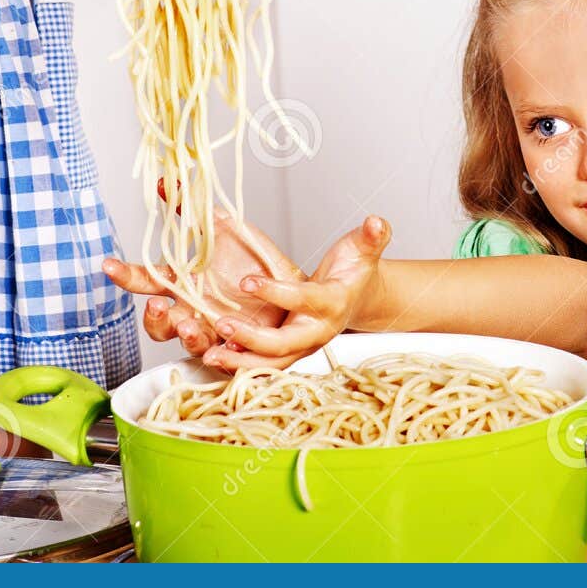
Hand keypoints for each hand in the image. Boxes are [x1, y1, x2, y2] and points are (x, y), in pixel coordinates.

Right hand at [102, 185, 301, 352]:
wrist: (293, 287)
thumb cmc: (255, 262)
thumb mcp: (226, 229)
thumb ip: (195, 211)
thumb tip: (166, 183)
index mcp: (185, 285)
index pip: (147, 282)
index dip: (126, 275)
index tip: (109, 265)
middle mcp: (194, 311)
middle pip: (160, 324)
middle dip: (154, 318)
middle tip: (159, 304)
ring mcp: (215, 332)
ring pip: (189, 344)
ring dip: (185, 336)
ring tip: (190, 325)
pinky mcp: (240, 348)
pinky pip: (226, 360)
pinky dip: (222, 357)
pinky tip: (224, 347)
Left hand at [203, 215, 390, 371]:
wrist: (358, 300)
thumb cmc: (354, 273)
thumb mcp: (362, 250)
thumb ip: (370, 237)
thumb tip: (376, 222)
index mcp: (333, 304)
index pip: (304, 300)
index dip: (277, 292)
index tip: (247, 281)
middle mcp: (317, 332)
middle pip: (284, 344)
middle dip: (252, 338)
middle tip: (222, 324)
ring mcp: (302, 347)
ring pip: (271, 364)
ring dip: (240, 361)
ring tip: (210, 354)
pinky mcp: (289, 354)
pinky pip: (263, 365)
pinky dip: (240, 365)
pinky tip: (215, 357)